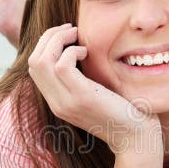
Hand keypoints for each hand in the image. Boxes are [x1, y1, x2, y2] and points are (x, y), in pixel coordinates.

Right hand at [27, 23, 160, 154]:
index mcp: (57, 101)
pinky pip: (62, 65)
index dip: (45, 45)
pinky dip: (72, 51)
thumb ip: (80, 79)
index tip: (66, 35)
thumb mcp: (93, 94)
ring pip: (42, 61)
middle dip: (49, 37)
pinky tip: (86, 52)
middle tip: (70, 29)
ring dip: (58, 39)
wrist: (134, 138)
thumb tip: (76, 50)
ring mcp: (66, 102)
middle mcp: (56, 103)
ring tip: (76, 35)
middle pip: (33, 61)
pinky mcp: (82, 97)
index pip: (34, 68)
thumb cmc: (121, 112)